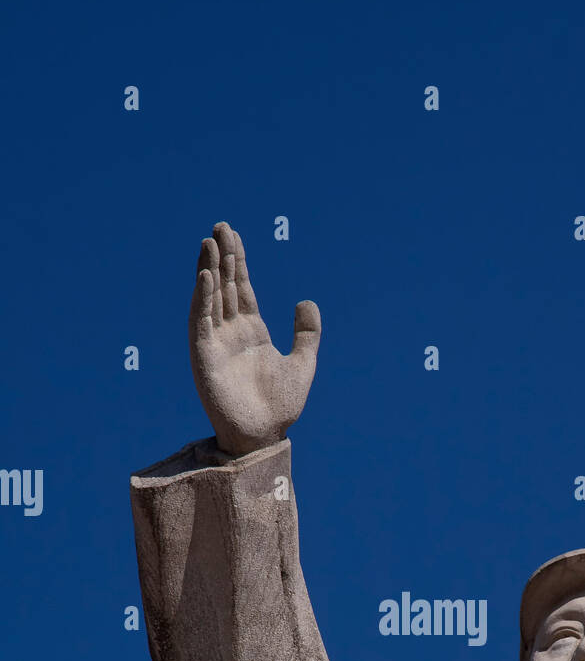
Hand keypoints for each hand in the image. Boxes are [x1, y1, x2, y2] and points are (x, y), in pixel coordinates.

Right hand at [188, 221, 320, 456]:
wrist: (265, 435)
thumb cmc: (281, 405)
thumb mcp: (303, 363)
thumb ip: (307, 333)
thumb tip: (306, 301)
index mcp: (253, 331)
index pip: (242, 287)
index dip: (238, 261)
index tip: (234, 235)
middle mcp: (231, 332)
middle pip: (224, 285)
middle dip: (222, 256)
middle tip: (220, 226)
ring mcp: (216, 342)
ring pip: (210, 298)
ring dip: (208, 270)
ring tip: (208, 242)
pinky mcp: (204, 356)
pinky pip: (201, 323)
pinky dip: (202, 300)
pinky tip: (206, 278)